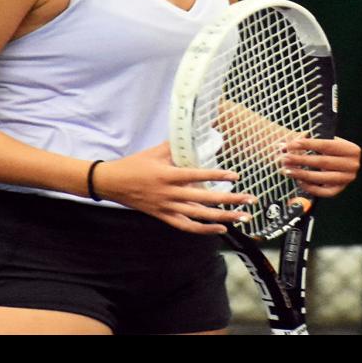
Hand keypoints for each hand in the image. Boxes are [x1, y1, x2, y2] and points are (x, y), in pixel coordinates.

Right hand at [93, 142, 255, 234]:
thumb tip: (194, 133)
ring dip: (223, 217)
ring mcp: (166, 208)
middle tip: (250, 199)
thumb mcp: (155, 152)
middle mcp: (169, 194)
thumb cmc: (134, 165)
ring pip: (199, 216)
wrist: (111, 183)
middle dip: (230, 200)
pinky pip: (186, 226)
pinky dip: (204, 229)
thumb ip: (177, 145)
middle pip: (204, 199)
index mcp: (168, 175)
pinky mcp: (163, 216)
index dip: (217, 176)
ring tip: (242, 216)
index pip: (197, 176)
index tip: (236, 176)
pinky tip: (221, 229)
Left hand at [281, 136, 360, 197]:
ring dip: (302, 174)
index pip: (325, 145)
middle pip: (323, 162)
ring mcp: (348, 178)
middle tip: (285, 158)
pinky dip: (311, 188)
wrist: (344, 161)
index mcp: (351, 149)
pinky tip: (299, 182)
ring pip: (322, 178)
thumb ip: (307, 142)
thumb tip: (282, 146)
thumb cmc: (331, 149)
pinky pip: (324, 192)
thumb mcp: (326, 141)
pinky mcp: (340, 189)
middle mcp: (352, 164)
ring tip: (288, 170)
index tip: (291, 144)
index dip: (307, 145)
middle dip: (301, 160)